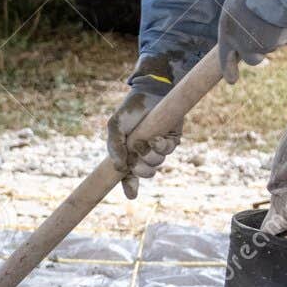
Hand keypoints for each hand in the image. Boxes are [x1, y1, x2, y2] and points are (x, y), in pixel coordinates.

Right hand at [106, 55, 182, 198]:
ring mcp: (158, 147)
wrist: (152, 91)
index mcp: (128, 153)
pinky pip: (168, 151)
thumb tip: (119, 169)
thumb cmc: (131, 109)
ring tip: (147, 140)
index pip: (128, 176)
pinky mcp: (172, 140)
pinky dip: (161, 146)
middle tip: (136, 155)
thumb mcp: (115, 126)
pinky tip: (158, 137)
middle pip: (144, 173)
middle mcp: (143, 153)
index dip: (130, 186)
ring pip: (157, 164)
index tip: (132, 195)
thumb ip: (114, 147)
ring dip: (151, 155)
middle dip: (140, 168)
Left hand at [217, 0, 286, 84]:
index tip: (232, 80)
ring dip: (274, 36)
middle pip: (253, 60)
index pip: (225, 59)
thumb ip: (239, 24)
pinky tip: (282, 15)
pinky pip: (283, 38)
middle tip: (265, 47)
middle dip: (261, 55)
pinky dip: (285, 29)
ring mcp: (257, 47)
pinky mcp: (274, 44)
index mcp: (226, 34)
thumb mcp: (237, 5)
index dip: (229, 70)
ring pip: (271, 47)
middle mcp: (240, 45)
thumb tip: (247, 35)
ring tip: (273, 14)